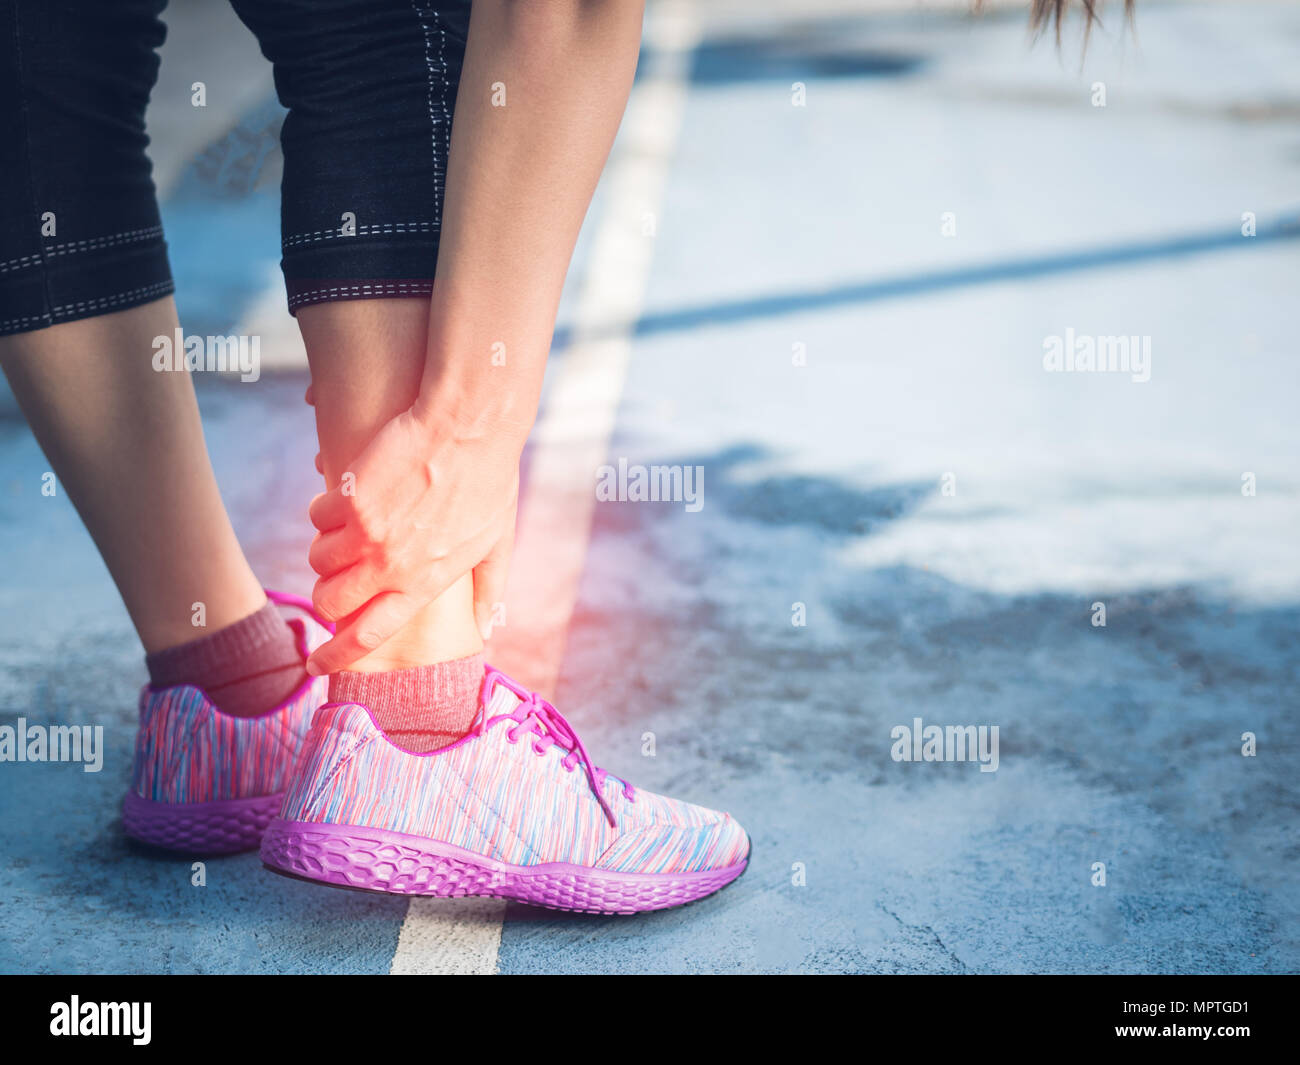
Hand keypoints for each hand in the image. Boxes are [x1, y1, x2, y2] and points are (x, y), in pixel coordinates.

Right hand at [304, 405, 520, 674]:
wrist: (470, 426)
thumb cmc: (489, 482)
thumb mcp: (496, 544)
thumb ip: (487, 591)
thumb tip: (484, 630)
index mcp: (423, 585)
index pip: (366, 638)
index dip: (334, 656)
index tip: (314, 666)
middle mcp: (390, 568)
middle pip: (329, 603)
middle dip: (327, 595)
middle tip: (336, 578)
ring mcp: (366, 535)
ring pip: (317, 560)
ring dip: (327, 548)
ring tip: (349, 529)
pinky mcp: (349, 499)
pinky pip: (317, 517)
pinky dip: (327, 508)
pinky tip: (348, 493)